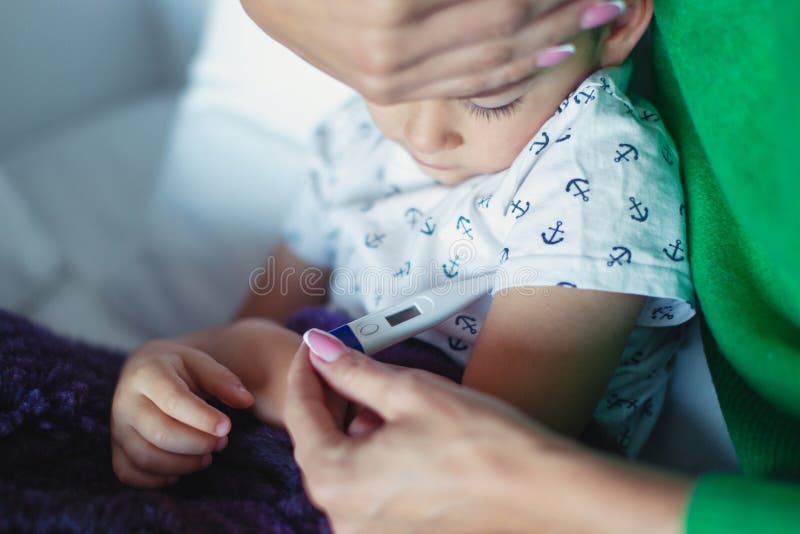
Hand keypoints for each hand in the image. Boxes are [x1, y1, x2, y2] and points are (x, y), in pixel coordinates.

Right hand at [111, 340, 253, 487]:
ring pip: (145, 456)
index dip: (202, 418)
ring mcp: (117, 427)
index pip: (174, 400)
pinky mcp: (115, 447)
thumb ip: (223, 380)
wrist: (145, 370)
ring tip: (208, 457)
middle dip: (197, 443)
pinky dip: (156, 480)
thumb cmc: (179, 368)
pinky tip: (181, 472)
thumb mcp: (201, 363)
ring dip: (182, 464)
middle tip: (222, 442)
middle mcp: (125, 401)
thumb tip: (246, 401)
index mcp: (147, 372)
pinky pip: (128, 473)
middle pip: (160, 433)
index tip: (227, 427)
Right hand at [241, 0, 626, 103]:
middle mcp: (393, 44)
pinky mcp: (383, 88)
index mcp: (395, 1)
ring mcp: (387, 74)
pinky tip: (551, 54)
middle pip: (506, 24)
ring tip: (597, 16)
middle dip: (566, 7)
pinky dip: (514, 69)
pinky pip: (465, 83)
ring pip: (492, 60)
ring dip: (552, 37)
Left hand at [284, 329, 690, 532]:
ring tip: (399, 404)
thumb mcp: (410, 391)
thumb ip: (353, 370)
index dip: (306, 370)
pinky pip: (369, 489)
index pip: (300, 413)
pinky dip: (378, 458)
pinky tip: (412, 438)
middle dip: (335, 400)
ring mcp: (370, 532)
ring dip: (359, 430)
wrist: (543, 491)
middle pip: (320, 443)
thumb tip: (320, 348)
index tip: (315, 345)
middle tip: (355, 363)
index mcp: (337, 480)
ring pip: (346, 466)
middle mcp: (345, 517)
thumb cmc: (482, 442)